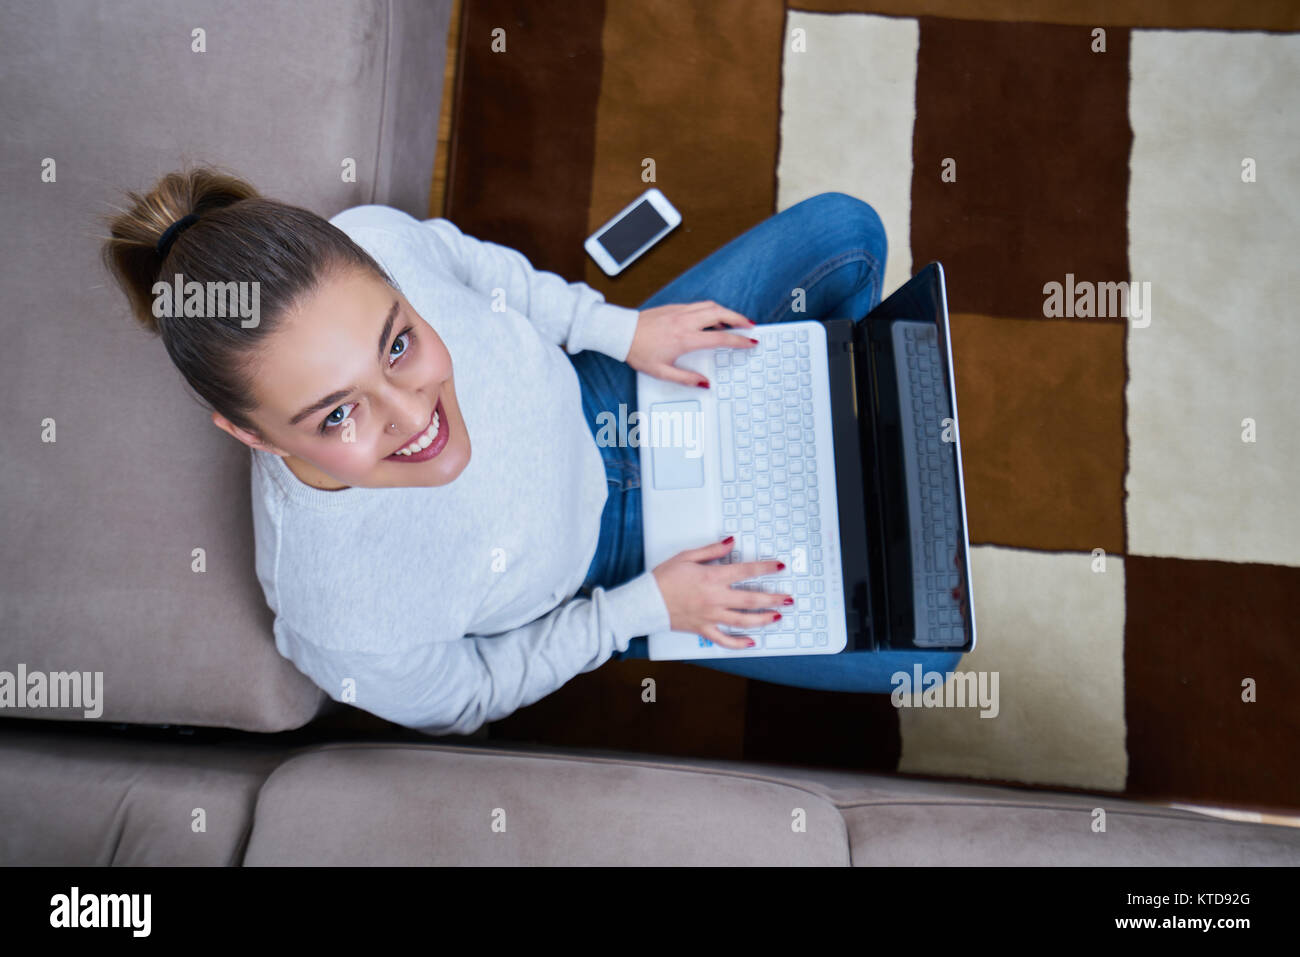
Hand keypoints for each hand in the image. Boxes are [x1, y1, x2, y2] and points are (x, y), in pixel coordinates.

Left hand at [626, 300, 757, 387]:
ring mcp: (680, 312)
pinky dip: (712, 310)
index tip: (750, 342)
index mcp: (685, 339)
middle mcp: (685, 321)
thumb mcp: (662, 372)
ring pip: (711, 306)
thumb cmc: (638, 351)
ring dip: (727, 312)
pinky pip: (699, 305)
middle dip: (739, 319)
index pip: (720, 338)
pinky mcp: (675, 307)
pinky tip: (713, 319)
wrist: (621, 333)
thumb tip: (705, 384)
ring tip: (736, 321)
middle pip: (721, 315)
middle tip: (751, 326)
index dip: (739, 340)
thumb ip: (686, 379)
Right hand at [651, 536, 792, 648]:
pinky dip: (740, 643)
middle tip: (789, 599)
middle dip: (774, 599)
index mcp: (712, 577)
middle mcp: (715, 598)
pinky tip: (752, 642)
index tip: (780, 566)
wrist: (646, 601)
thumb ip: (712, 550)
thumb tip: (731, 542)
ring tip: (778, 617)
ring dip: (764, 620)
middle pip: (752, 600)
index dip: (766, 568)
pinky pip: (725, 640)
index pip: (746, 571)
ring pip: (744, 621)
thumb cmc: (664, 578)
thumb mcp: (687, 556)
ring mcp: (711, 616)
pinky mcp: (703, 629)